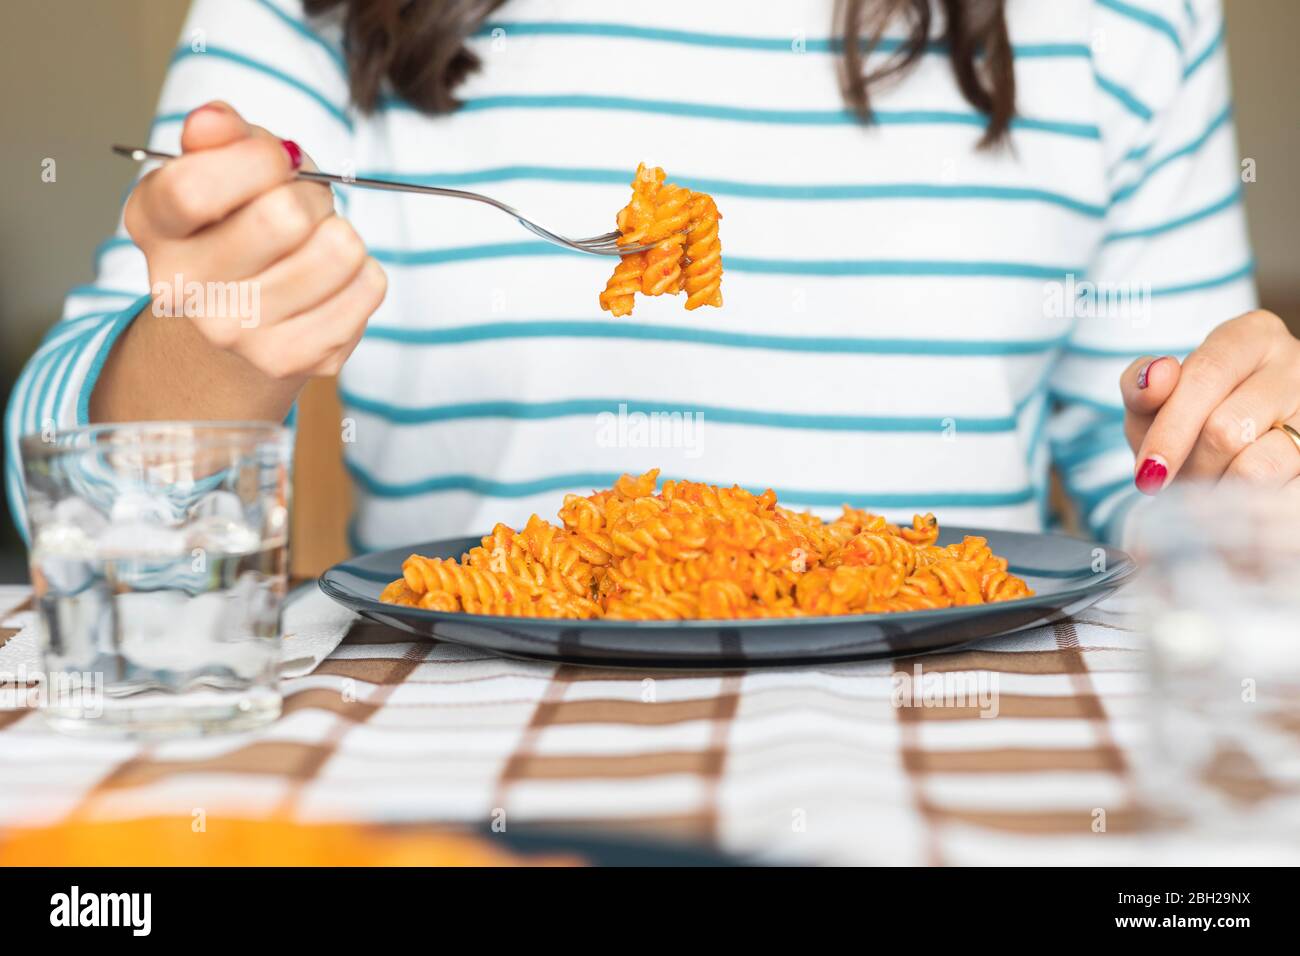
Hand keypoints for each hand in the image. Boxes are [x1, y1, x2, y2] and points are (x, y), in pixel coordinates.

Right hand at [124, 100, 385, 381]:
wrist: (239, 322)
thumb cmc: (238, 226)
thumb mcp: (221, 167)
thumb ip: (223, 135)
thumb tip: (212, 122)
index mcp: (153, 226)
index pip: (195, 189)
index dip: (256, 160)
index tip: (276, 158)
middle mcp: (183, 290)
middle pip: (284, 218)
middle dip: (310, 196)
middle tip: (303, 206)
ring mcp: (238, 335)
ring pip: (339, 252)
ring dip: (342, 234)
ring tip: (316, 244)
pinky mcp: (295, 361)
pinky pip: (367, 288)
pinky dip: (363, 273)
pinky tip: (332, 281)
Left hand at [1121, 310, 1299, 493]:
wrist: (1228, 445)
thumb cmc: (1187, 416)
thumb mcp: (1153, 398)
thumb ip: (1140, 386)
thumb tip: (1156, 376)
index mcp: (1252, 336)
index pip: (1206, 376)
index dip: (1170, 428)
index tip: (1147, 472)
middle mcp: (1294, 367)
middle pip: (1226, 429)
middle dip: (1189, 466)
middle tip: (1172, 483)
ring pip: (1256, 468)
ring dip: (1215, 489)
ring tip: (1205, 485)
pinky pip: (1280, 495)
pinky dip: (1244, 507)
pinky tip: (1231, 500)